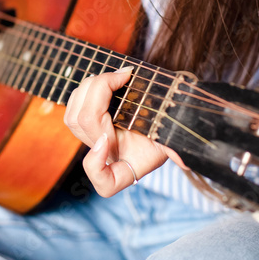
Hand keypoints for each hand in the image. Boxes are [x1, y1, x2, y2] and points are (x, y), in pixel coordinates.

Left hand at [63, 66, 187, 196]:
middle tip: (123, 76)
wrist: (160, 124)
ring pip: (73, 115)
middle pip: (82, 126)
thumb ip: (177, 151)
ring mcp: (92, 141)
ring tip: (117, 76)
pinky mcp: (86, 125)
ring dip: (91, 87)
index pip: (104, 183)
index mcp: (126, 169)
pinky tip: (108, 78)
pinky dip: (86, 88)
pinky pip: (73, 107)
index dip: (96, 163)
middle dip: (97, 94)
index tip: (108, 138)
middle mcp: (105, 157)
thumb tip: (185, 160)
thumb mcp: (173, 142)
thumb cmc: (166, 135)